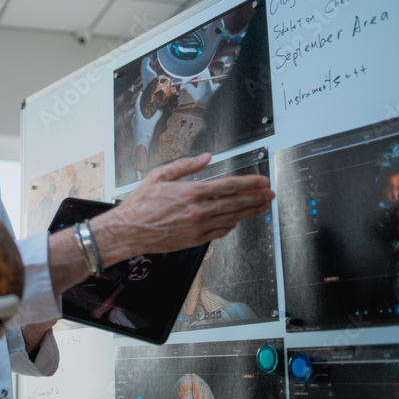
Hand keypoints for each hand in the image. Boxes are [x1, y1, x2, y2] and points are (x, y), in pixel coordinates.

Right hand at [91, 153, 273, 261]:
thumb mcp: (159, 176)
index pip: (229, 186)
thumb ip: (185, 165)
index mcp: (191, 192)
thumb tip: (205, 157)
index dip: (250, 184)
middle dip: (256, 198)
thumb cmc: (140, 205)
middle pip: (236, 203)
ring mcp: (198, 227)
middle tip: (269, 194)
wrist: (128, 230)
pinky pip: (220, 232)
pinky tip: (237, 220)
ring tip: (261, 207)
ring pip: (231, 218)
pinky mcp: (195, 240)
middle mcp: (198, 211)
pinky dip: (231, 225)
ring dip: (249, 212)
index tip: (262, 181)